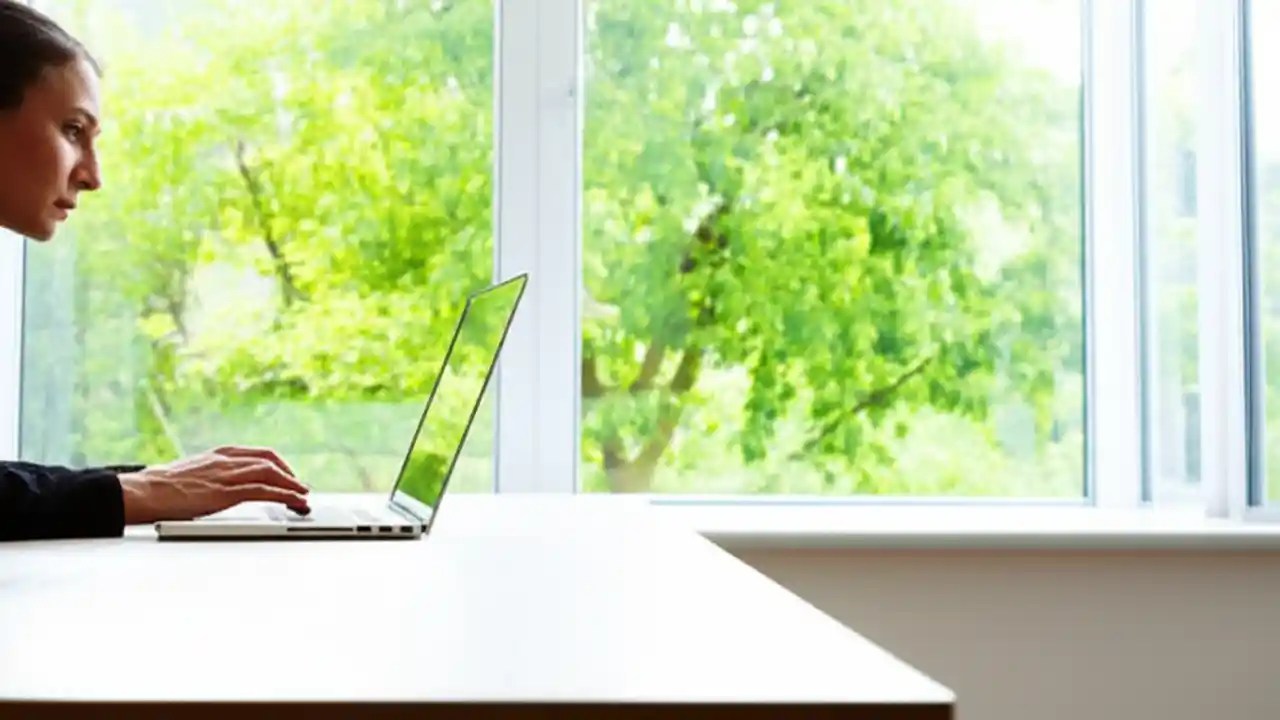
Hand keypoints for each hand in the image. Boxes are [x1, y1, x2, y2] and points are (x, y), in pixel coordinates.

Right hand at [117, 446, 310, 523]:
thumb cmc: (160, 487)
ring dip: (292, 485)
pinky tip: (294, 501)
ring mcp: (227, 475)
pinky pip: (263, 490)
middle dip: (289, 473)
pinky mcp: (226, 493)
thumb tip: (218, 487)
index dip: (279, 464)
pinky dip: (284, 495)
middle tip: (300, 487)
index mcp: (219, 454)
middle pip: (270, 460)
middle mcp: (227, 460)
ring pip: (271, 473)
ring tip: (303, 496)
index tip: (288, 475)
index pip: (259, 453)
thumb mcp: (193, 474)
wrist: (143, 491)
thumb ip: (211, 476)